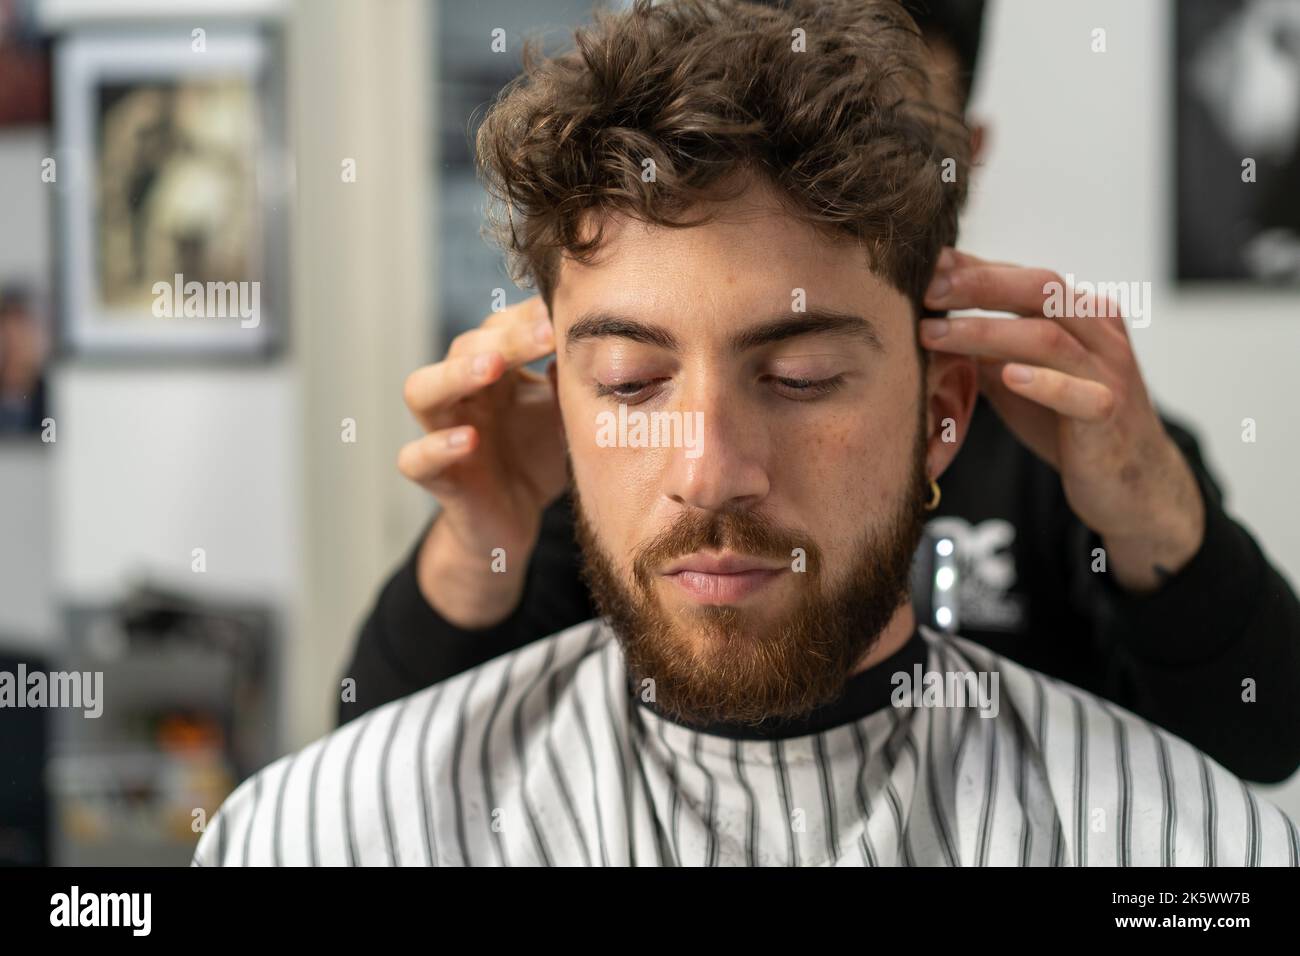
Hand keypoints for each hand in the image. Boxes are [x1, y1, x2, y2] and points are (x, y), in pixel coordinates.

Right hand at [397, 296, 565, 622]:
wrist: (516, 519)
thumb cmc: (537, 456)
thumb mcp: (564, 415)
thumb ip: (570, 383)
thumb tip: (588, 346)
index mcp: (493, 372)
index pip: (497, 328)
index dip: (527, 317)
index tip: (564, 310)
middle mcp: (462, 393)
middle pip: (464, 348)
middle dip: (505, 339)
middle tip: (545, 333)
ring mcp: (442, 431)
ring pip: (422, 390)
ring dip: (454, 374)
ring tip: (490, 368)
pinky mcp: (435, 476)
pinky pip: (416, 457)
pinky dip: (436, 447)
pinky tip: (467, 440)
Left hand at [920, 249, 1204, 592]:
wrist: (1130, 481)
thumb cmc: (1066, 422)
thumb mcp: (1019, 374)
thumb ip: (985, 345)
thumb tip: (926, 315)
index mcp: (1080, 312)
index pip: (1023, 277)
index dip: (973, 268)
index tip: (923, 264)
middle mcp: (1099, 331)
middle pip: (1040, 289)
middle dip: (978, 285)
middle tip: (925, 290)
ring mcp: (1109, 371)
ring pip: (1048, 338)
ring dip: (986, 332)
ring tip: (933, 335)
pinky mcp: (1110, 414)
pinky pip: (1080, 394)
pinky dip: (1045, 383)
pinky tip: (1008, 375)